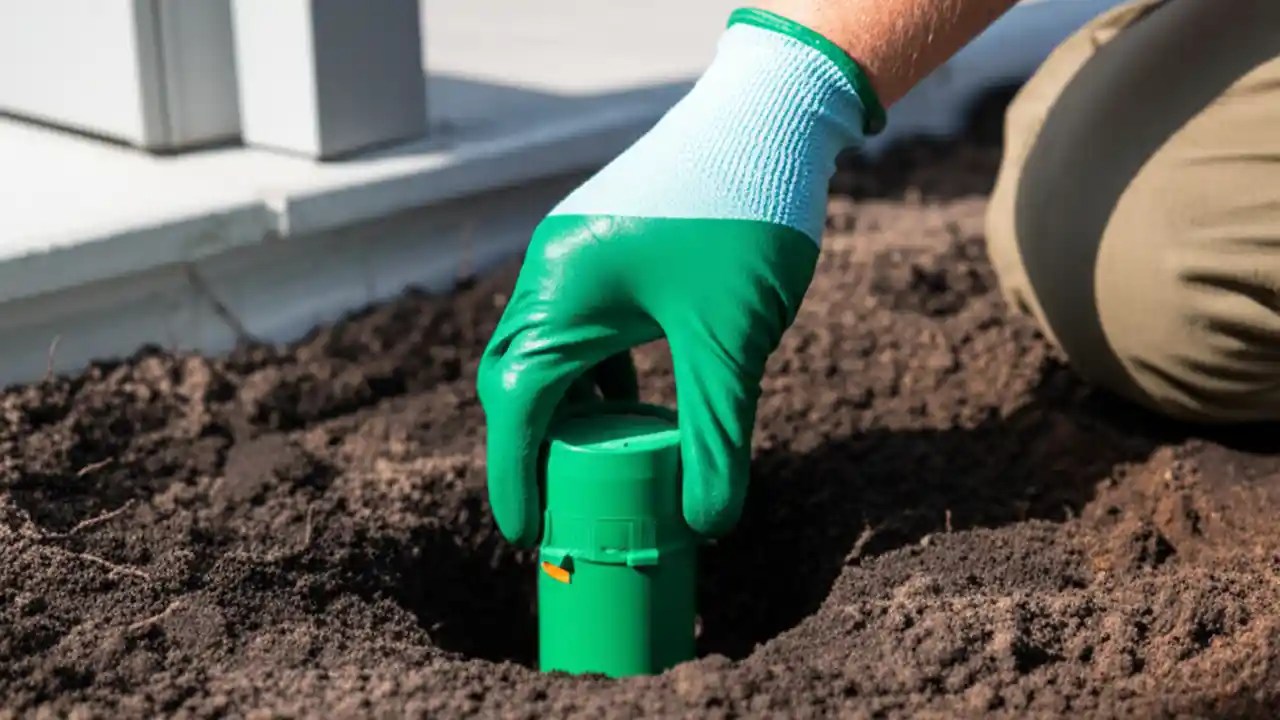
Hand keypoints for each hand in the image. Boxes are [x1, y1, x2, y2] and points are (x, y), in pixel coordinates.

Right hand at [477, 9, 882, 546]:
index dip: (514, 475)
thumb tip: (708, 523)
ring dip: (560, 409)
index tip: (522, 534)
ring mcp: (572, 253)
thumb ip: (717, 436)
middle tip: (552, 507)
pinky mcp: (601, 245)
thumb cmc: (744, 218)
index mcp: (563, 293)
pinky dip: (589, 373)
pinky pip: (574, 324)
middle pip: (514, 377)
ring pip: (543, 349)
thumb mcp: (733, 342)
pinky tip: (627, 401)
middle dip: (527, 447)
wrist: (767, 117)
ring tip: (588, 466)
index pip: (516, 403)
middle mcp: (551, 272)